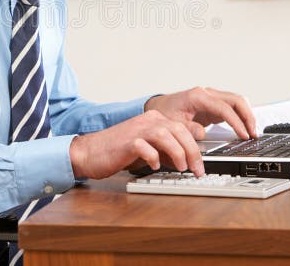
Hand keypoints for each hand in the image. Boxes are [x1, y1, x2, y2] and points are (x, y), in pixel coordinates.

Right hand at [69, 110, 204, 179]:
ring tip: (181, 168)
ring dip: (178, 153)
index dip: (196, 146)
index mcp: (153, 120)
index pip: (182, 127)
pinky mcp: (126, 143)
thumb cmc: (117, 151)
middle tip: (197, 169)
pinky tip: (155, 166)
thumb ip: (166, 151)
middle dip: (192, 151)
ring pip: (165, 135)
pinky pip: (145, 147)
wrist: (89, 152)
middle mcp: (147, 121)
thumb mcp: (148, 149)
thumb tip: (187, 160)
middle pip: (178, 130)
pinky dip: (154, 157)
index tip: (201, 164)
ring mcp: (136, 130)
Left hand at [143, 87, 256, 139]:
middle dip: (248, 117)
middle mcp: (207, 94)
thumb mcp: (173, 124)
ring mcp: (212, 98)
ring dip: (247, 116)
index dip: (236, 122)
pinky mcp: (214, 105)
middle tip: (252, 134)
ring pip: (237, 102)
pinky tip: (244, 129)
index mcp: (198, 96)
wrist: (160, 108)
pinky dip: (241, 117)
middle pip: (236, 100)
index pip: (224, 107)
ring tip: (252, 133)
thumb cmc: (165, 113)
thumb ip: (187, 128)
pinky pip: (233, 108)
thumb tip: (202, 133)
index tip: (243, 135)